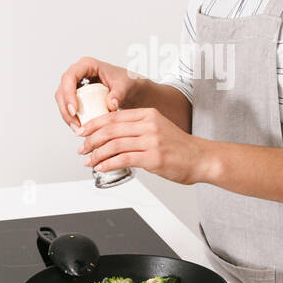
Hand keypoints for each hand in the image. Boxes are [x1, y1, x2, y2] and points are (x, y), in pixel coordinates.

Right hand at [55, 56, 140, 129]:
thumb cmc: (126, 82)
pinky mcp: (76, 96)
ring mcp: (75, 85)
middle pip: (62, 91)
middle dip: (66, 110)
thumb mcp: (125, 85)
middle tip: (76, 125)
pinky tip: (80, 129)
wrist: (129, 89)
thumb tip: (111, 104)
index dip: (68, 94)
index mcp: (86, 65)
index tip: (74, 111)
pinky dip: (72, 119)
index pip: (69, 77)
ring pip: (63, 101)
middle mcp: (77, 74)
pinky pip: (68, 108)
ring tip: (78, 130)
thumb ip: (119, 93)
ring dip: (67, 117)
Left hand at [76, 107, 206, 184]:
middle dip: (91, 140)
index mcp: (148, 114)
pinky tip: (101, 168)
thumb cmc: (179, 147)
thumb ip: (137, 128)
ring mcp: (151, 141)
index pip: (114, 116)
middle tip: (82, 148)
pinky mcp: (153, 158)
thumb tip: (112, 137)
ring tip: (89, 161)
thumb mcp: (157, 128)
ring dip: (97, 154)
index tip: (83, 132)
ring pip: (114, 145)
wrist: (201, 158)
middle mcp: (148, 125)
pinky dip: (108, 164)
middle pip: (111, 130)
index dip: (94, 124)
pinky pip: (123, 160)